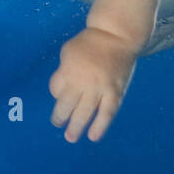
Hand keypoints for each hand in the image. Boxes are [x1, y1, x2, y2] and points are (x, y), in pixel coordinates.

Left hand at [49, 27, 138, 142]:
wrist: (117, 36)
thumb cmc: (90, 42)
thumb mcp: (68, 51)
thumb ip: (63, 71)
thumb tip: (61, 92)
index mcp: (68, 70)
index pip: (55, 89)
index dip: (56, 94)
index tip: (60, 94)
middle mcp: (83, 82)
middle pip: (67, 105)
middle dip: (60, 117)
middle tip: (58, 124)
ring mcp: (100, 89)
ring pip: (85, 113)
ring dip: (76, 127)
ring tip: (71, 137)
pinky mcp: (115, 93)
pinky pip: (107, 113)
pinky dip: (100, 127)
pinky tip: (93, 136)